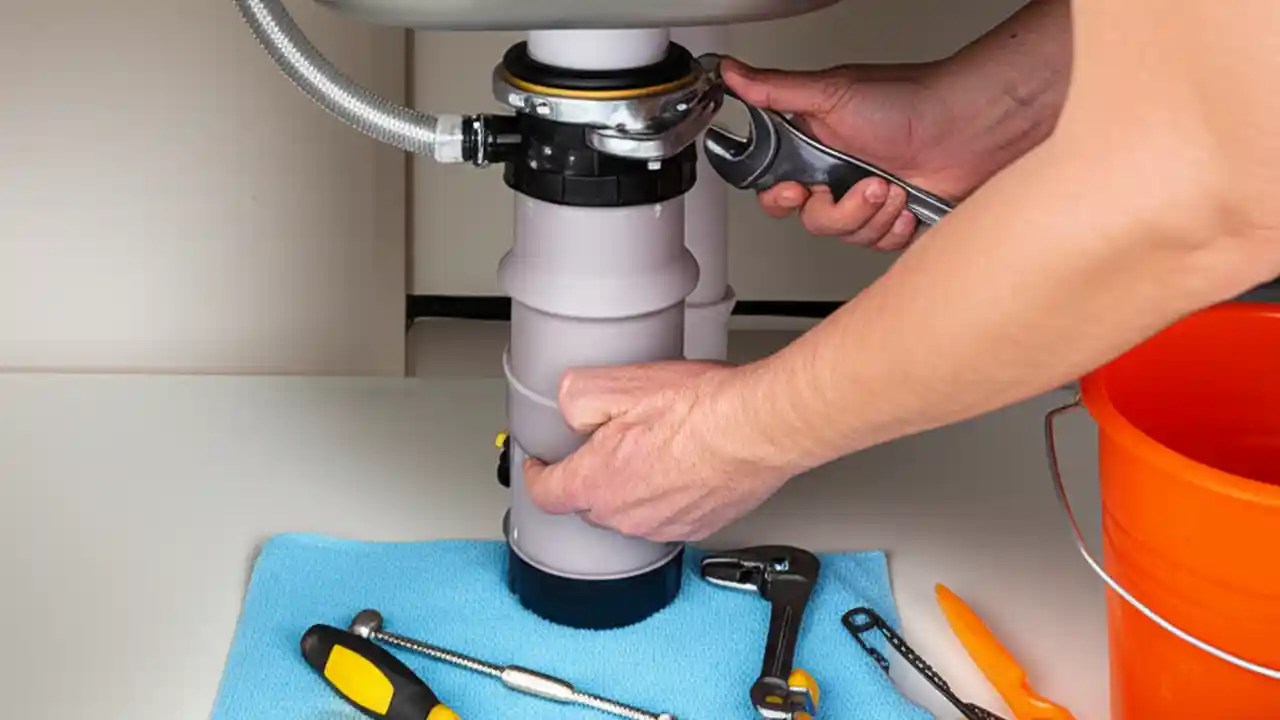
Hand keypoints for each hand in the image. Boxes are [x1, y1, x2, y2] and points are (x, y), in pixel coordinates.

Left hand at [522, 360, 800, 542]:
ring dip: (634, 484)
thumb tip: (568, 411)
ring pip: (630, 509)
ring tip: (659, 446)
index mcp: (596, 482)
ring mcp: (663, 526)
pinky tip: (686, 462)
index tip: (540, 464)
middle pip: (589, 502)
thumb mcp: (619, 383)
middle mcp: (625, 515)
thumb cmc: (699, 408)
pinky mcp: (698, 527)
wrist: (758, 428)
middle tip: (614, 439)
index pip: (544, 493)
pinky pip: (667, 515)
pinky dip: (668, 494)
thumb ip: (575, 398)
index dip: (536, 474)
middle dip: (593, 474)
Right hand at [720, 57, 1031, 248]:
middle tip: (866, 184)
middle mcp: (839, 175)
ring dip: (873, 215)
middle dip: (841, 210)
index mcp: (815, 148)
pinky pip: (880, 244)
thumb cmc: (909, 101)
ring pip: (847, 236)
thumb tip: (731, 73)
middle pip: (812, 221)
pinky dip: (895, 228)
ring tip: (895, 186)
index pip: (775, 189)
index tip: (796, 192)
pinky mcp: (895, 219)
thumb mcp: (831, 93)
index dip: (780, 199)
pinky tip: (909, 204)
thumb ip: (775, 90)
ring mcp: (868, 199)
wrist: (968, 127)